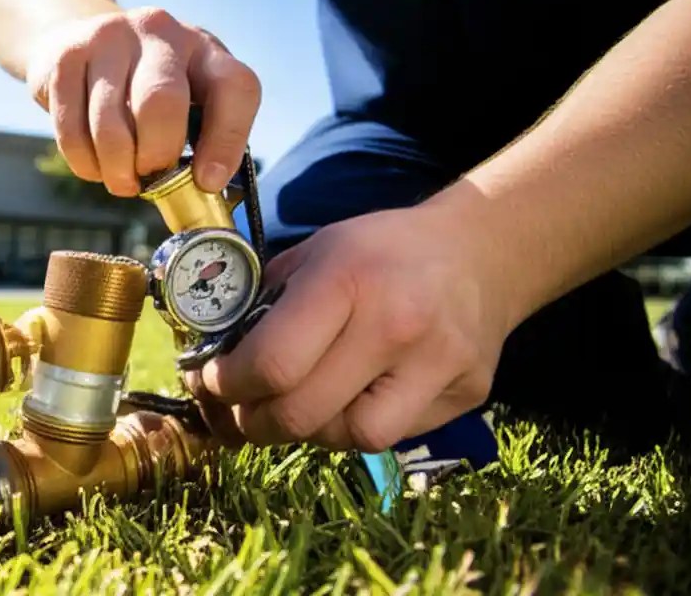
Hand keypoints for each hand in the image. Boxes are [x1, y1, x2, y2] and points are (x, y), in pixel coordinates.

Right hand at [25, 7, 261, 195]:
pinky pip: (72, 129)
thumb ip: (198, 137)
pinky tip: (95, 165)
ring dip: (116, 169)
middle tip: (151, 178)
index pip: (234, 87)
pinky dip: (84, 162)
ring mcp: (109, 39)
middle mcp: (160, 33)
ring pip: (110, 123)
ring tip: (122, 180)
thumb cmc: (140, 85)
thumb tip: (199, 194)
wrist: (76, 33)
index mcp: (204, 49)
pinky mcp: (65, 57)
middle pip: (162, 102)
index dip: (226, 141)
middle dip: (155, 155)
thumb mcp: (183, 96)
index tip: (207, 182)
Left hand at [197, 204, 514, 452]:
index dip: (228, 385)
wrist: (479, 251)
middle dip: (255, 422)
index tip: (212, 382)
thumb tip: (212, 361)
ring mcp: (438, 365)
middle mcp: (396, 325)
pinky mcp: (465, 394)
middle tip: (241, 410)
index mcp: (347, 280)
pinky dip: (354, 428)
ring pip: (348, 439)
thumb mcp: (313, 254)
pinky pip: (390, 437)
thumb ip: (262, 305)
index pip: (273, 363)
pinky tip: (347, 401)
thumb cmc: (379, 252)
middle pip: (303, 415)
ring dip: (307, 431)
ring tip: (298, 404)